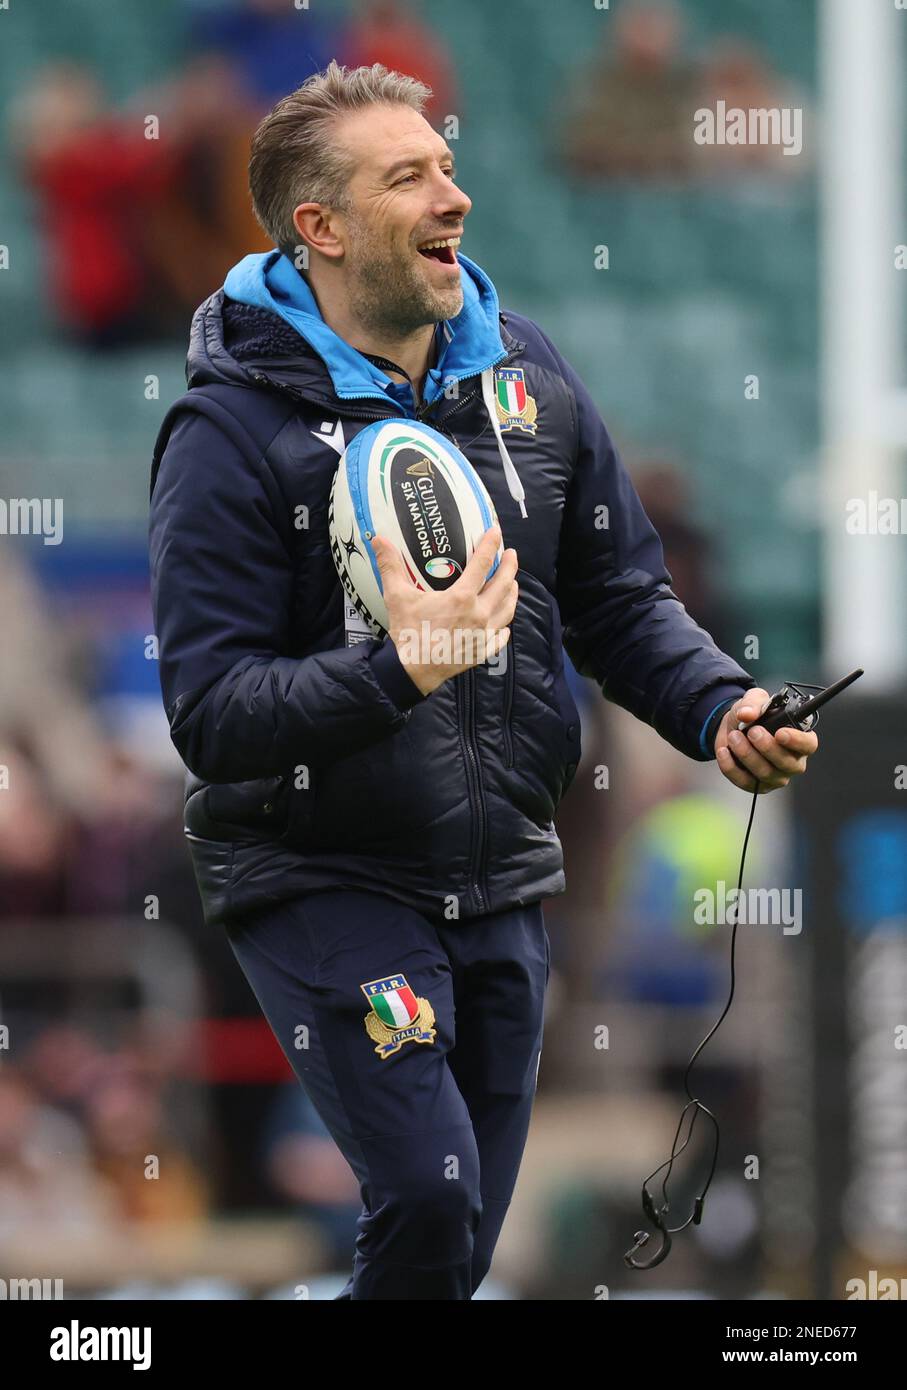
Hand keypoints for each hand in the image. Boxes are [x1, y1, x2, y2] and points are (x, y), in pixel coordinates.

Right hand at [370, 524, 518, 695]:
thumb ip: (390, 566)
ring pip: (507, 609)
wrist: (412, 671)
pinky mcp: (482, 651)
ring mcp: (483, 634)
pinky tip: (504, 624)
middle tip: (511, 555)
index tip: (496, 532)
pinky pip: (500, 637)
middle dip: (509, 567)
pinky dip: (504, 627)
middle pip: (503, 585)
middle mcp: (478, 614)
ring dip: (512, 593)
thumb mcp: (397, 597)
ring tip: (513, 583)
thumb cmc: (407, 633)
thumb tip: (378, 539)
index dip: (491, 545)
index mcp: (461, 598)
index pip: (482, 564)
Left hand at [714, 688, 818, 792]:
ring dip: (747, 754)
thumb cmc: (753, 716)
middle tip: (752, 731)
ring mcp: (775, 776)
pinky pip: (745, 782)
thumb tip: (747, 714)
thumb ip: (753, 702)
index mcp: (799, 739)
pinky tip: (724, 751)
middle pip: (787, 763)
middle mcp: (792, 761)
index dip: (797, 741)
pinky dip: (731, 767)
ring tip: (734, 736)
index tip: (780, 733)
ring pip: (766, 773)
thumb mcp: (754, 700)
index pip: (808, 745)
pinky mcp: (755, 785)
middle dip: (767, 747)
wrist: (732, 728)